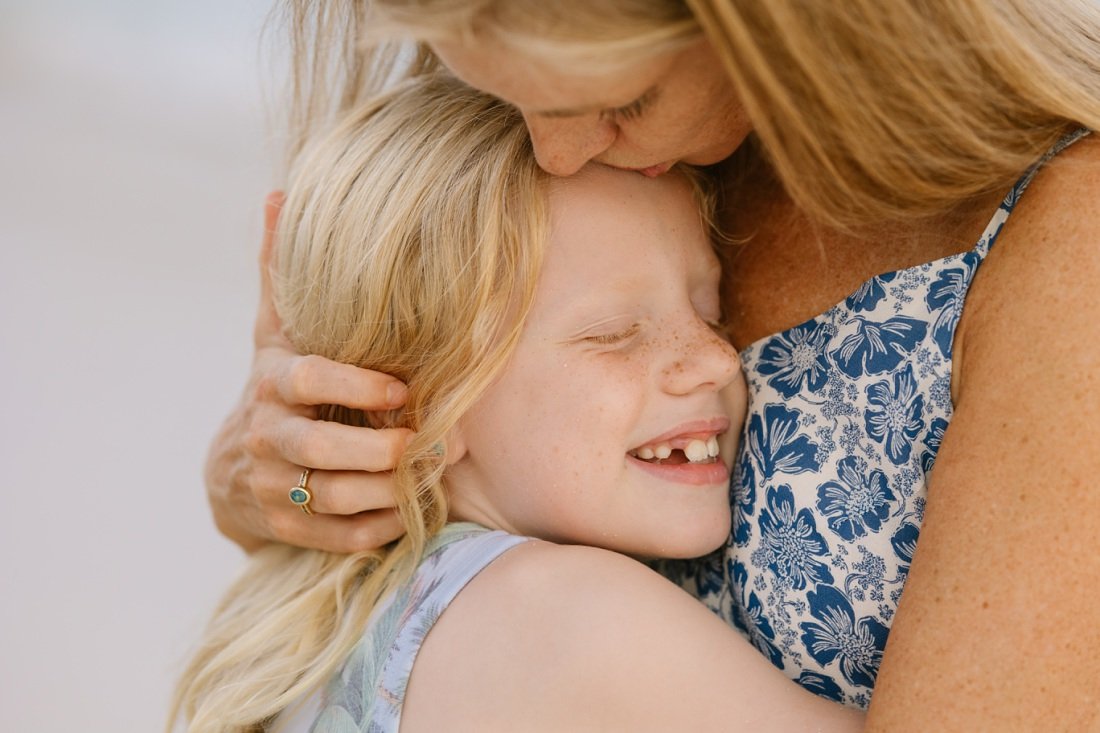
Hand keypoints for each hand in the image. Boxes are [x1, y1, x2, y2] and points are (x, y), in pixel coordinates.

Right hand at [205, 193, 409, 552]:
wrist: (230, 465)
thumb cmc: (276, 386)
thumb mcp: (275, 330)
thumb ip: (280, 272)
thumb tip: (278, 195)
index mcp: (272, 381)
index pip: (308, 379)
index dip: (355, 384)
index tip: (402, 389)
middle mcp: (268, 435)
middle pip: (322, 448)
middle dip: (380, 449)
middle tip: (427, 444)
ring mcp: (274, 486)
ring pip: (332, 498)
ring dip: (387, 492)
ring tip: (429, 476)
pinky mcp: (284, 528)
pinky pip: (335, 537)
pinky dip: (376, 529)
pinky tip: (405, 512)